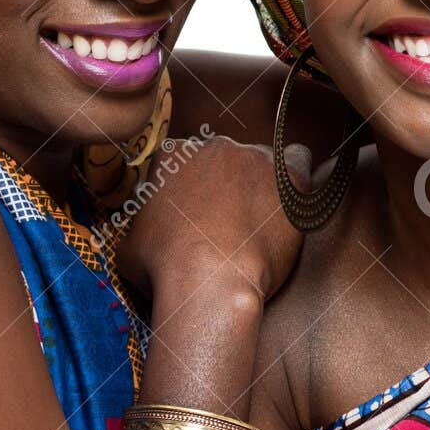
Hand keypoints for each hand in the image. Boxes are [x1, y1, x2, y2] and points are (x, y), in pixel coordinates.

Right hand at [116, 134, 309, 302]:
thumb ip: (139, 227)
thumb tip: (138, 234)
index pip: (183, 158)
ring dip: (261, 182)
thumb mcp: (129, 246)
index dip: (190, 188)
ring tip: (261, 217)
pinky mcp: (290, 179)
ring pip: (263, 159)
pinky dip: (296, 180)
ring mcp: (256, 158)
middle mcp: (215, 147)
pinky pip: (300, 162)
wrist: (210, 282)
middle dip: (226, 185)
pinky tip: (292, 203)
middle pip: (225, 159)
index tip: (195, 213)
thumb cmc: (164, 269)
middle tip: (227, 223)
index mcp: (174, 154)